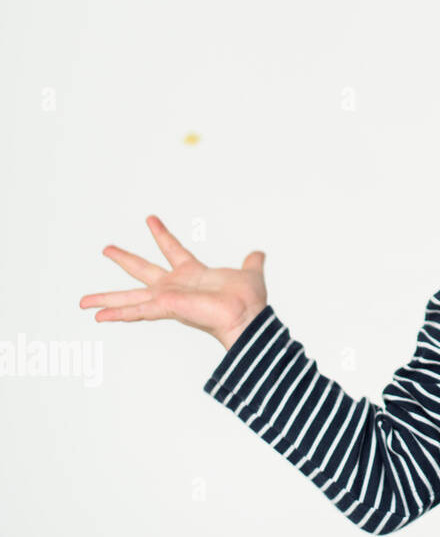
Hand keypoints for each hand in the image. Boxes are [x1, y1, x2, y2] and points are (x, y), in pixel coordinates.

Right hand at [79, 216, 268, 351]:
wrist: (247, 317)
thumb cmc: (248, 302)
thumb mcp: (251, 273)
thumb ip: (252, 262)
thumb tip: (259, 254)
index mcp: (192, 274)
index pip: (173, 250)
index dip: (162, 234)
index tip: (150, 219)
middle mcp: (176, 286)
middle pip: (144, 270)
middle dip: (125, 259)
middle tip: (105, 248)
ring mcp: (168, 298)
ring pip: (131, 297)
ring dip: (107, 299)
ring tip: (83, 302)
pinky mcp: (166, 307)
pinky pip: (138, 310)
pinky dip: (118, 314)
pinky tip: (98, 317)